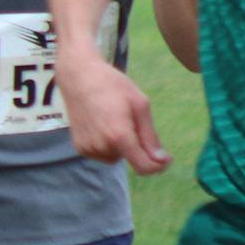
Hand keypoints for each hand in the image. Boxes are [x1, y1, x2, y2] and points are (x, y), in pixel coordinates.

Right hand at [55, 52, 171, 174]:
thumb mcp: (140, 104)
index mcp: (119, 135)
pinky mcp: (79, 146)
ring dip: (121, 145)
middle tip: (129, 120)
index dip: (158, 165)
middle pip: (131, 158)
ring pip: (116, 156)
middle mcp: (101, 146)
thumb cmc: (112, 86)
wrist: (78, 77)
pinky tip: (101, 125)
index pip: (143, 167)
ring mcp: (88, 148)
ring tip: (113, 120)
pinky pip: (102, 154)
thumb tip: (161, 159)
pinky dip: (106, 144)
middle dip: (136, 145)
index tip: (165, 157)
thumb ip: (150, 135)